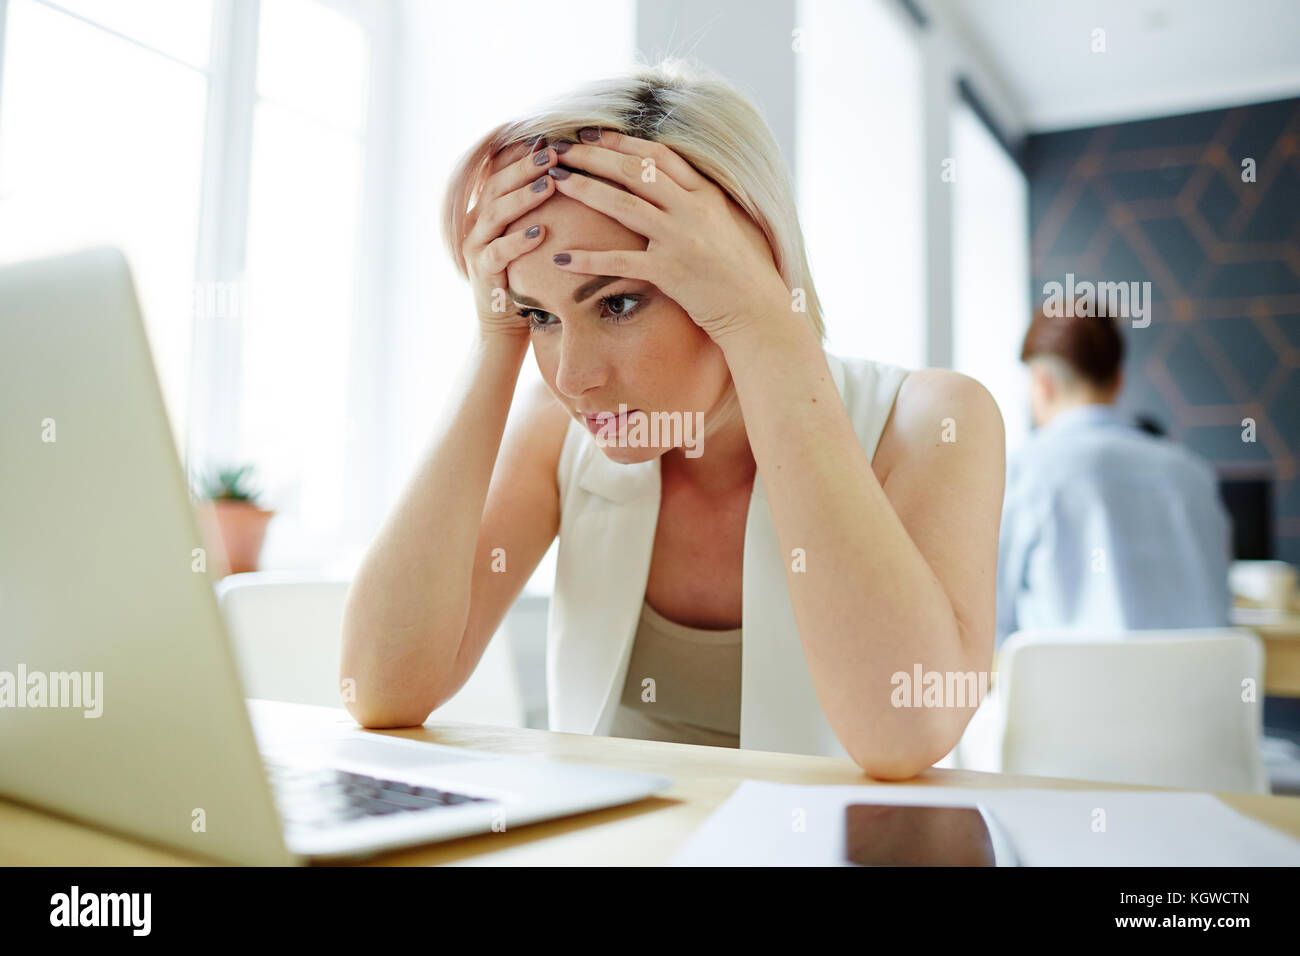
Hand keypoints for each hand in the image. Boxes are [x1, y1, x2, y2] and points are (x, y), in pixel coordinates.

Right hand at [460, 140, 559, 337]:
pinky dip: (518, 240)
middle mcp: (476, 219)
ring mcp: (475, 244)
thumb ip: (542, 205)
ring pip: (495, 212)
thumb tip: (575, 172)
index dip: (523, 151)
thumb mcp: (532, 233)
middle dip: (526, 165)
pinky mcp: (480, 270)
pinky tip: (540, 231)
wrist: (505, 321)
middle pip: (498, 183)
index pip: (501, 168)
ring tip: (550, 183)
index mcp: (488, 205)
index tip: (552, 135)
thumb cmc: (526, 273)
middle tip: (554, 151)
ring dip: (523, 196)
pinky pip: (498, 251)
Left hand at [545, 128, 791, 341]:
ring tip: (555, 181)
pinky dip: (589, 259)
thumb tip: (667, 186)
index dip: (621, 142)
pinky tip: (562, 257)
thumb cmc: (742, 270)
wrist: (758, 310)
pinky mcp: (670, 273)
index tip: (592, 135)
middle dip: (593, 156)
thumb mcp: (726, 223)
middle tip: (561, 149)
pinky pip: (620, 262)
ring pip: (623, 204)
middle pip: (634, 171)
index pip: (658, 156)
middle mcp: (692, 209)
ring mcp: (681, 239)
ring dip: (585, 189)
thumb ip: (698, 202)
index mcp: (706, 193)